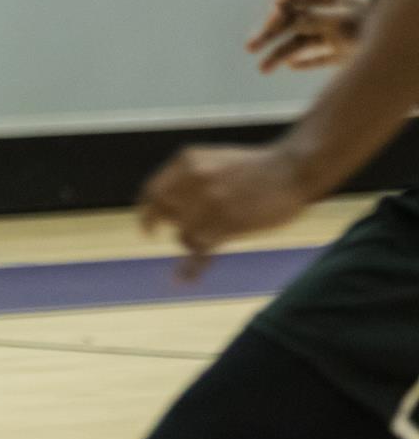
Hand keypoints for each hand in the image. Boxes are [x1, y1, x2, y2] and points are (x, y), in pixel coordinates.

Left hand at [138, 144, 311, 279]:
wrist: (292, 169)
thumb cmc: (256, 167)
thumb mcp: (214, 159)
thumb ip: (191, 177)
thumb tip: (169, 202)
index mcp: (187, 161)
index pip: (153, 191)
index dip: (147, 212)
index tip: (147, 228)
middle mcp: (193, 179)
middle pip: (165, 214)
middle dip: (171, 225)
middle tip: (181, 232)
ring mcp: (211, 201)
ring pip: (183, 235)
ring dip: (191, 242)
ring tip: (205, 241)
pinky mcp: (229, 223)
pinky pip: (202, 250)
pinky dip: (190, 268)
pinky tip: (183, 279)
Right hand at [247, 0, 368, 73]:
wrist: (406, 55)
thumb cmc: (377, 31)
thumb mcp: (342, 22)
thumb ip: (311, 18)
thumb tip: (281, 14)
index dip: (278, 6)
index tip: (270, 20)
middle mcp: (333, 15)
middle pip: (293, 20)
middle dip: (270, 33)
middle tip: (251, 47)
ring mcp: (339, 35)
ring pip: (301, 42)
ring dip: (280, 53)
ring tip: (263, 68)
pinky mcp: (345, 54)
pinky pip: (318, 57)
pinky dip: (304, 61)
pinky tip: (289, 67)